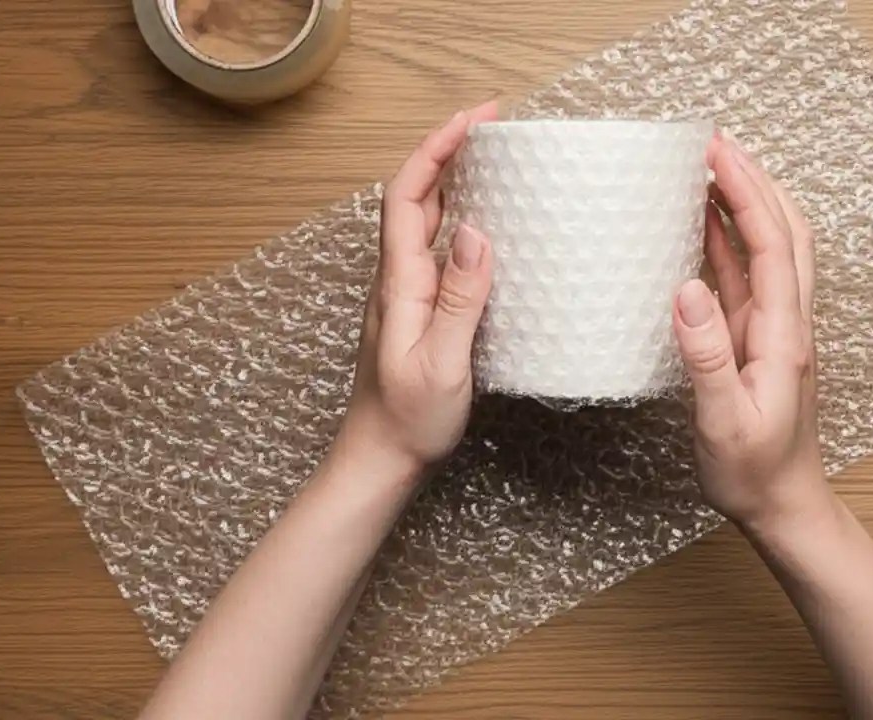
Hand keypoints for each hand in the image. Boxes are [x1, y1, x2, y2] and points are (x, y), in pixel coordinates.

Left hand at [331, 102, 498, 485]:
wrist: (379, 460)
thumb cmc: (408, 420)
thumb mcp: (443, 362)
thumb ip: (460, 299)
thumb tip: (478, 232)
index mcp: (400, 283)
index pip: (410, 196)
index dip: (437, 149)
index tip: (476, 119)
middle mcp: (399, 280)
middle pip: (415, 196)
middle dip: (448, 150)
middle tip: (492, 125)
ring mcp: (407, 294)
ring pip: (426, 220)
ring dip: (453, 180)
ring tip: (493, 158)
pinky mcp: (421, 311)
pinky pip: (438, 250)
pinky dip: (460, 219)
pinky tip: (486, 226)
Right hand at [672, 136, 829, 530]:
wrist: (783, 506)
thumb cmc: (756, 473)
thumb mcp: (725, 421)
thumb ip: (708, 357)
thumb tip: (687, 290)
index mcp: (784, 336)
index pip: (772, 245)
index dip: (747, 192)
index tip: (718, 152)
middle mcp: (786, 323)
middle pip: (783, 231)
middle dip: (754, 180)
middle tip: (714, 143)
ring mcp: (773, 329)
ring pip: (768, 248)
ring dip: (745, 203)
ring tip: (709, 168)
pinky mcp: (756, 340)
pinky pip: (746, 276)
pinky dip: (729, 240)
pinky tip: (705, 226)